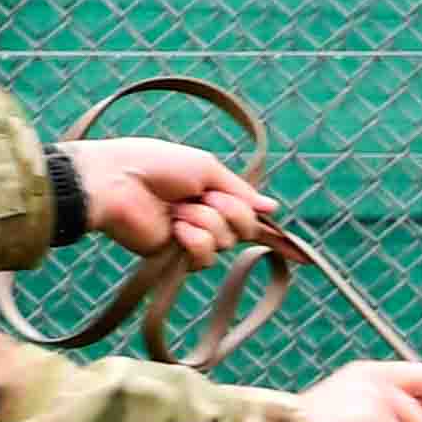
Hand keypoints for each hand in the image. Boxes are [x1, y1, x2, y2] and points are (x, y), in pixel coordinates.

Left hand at [62, 136, 268, 261]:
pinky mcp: (174, 256)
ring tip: (178, 209)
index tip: (304, 257)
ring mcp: (190, 238)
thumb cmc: (155, 164)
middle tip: (204, 196)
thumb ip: (241, 191)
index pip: (250, 216)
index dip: (275, 235)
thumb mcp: (206, 168)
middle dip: (230, 210)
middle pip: (243, 227)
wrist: (117, 182)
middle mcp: (205, 216)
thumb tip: (273, 209)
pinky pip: (203, 255)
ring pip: (224, 241)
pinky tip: (174, 228)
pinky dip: (193, 238)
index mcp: (212, 191)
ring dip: (205, 220)